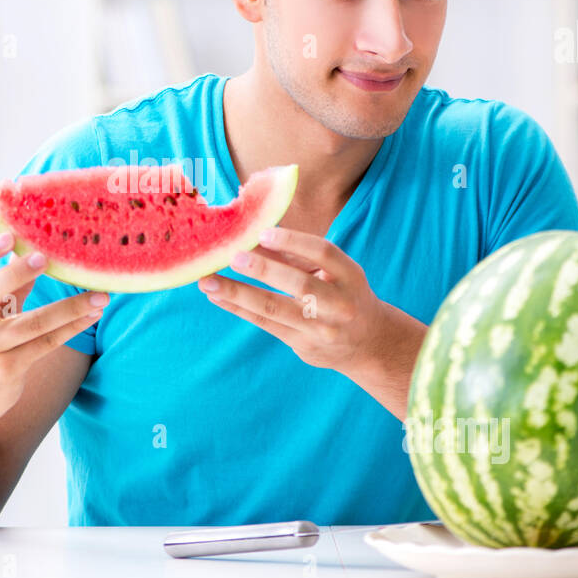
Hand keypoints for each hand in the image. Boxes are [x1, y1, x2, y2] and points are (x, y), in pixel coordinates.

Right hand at [0, 232, 107, 422]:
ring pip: (31, 323)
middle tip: (45, 257)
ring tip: (100, 295)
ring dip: (70, 307)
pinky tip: (92, 315)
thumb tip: (33, 250)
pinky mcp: (7, 370)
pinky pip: (45, 343)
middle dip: (16, 273)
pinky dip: (72, 327)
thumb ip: (5, 287)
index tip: (9, 234)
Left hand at [197, 226, 410, 387]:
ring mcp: (321, 328)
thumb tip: (252, 238)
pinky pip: (265, 323)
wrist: (369, 344)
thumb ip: (296, 257)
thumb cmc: (342, 295)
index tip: (263, 232)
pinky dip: (239, 308)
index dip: (293, 241)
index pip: (324, 253)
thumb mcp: (331, 273)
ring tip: (208, 282)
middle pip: (299, 284)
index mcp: (350, 275)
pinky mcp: (303, 344)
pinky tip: (217, 297)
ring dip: (238, 293)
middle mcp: (339, 303)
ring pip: (275, 308)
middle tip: (233, 256)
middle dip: (263, 269)